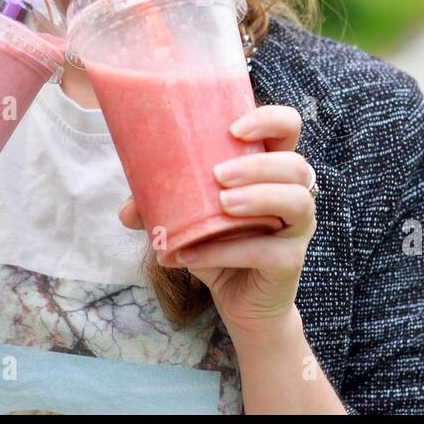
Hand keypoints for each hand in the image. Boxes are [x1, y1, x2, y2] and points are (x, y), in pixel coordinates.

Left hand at [118, 104, 315, 337]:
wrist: (240, 303)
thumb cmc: (220, 246)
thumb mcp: (189, 220)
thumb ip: (161, 207)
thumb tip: (126, 209)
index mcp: (273, 170)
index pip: (289, 128)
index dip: (270, 120)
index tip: (234, 128)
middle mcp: (294, 195)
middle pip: (296, 165)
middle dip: (257, 165)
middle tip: (217, 174)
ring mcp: (297, 230)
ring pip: (297, 201)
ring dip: (258, 197)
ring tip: (222, 204)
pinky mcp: (290, 263)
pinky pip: (268, 252)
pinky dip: (227, 250)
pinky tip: (191, 255)